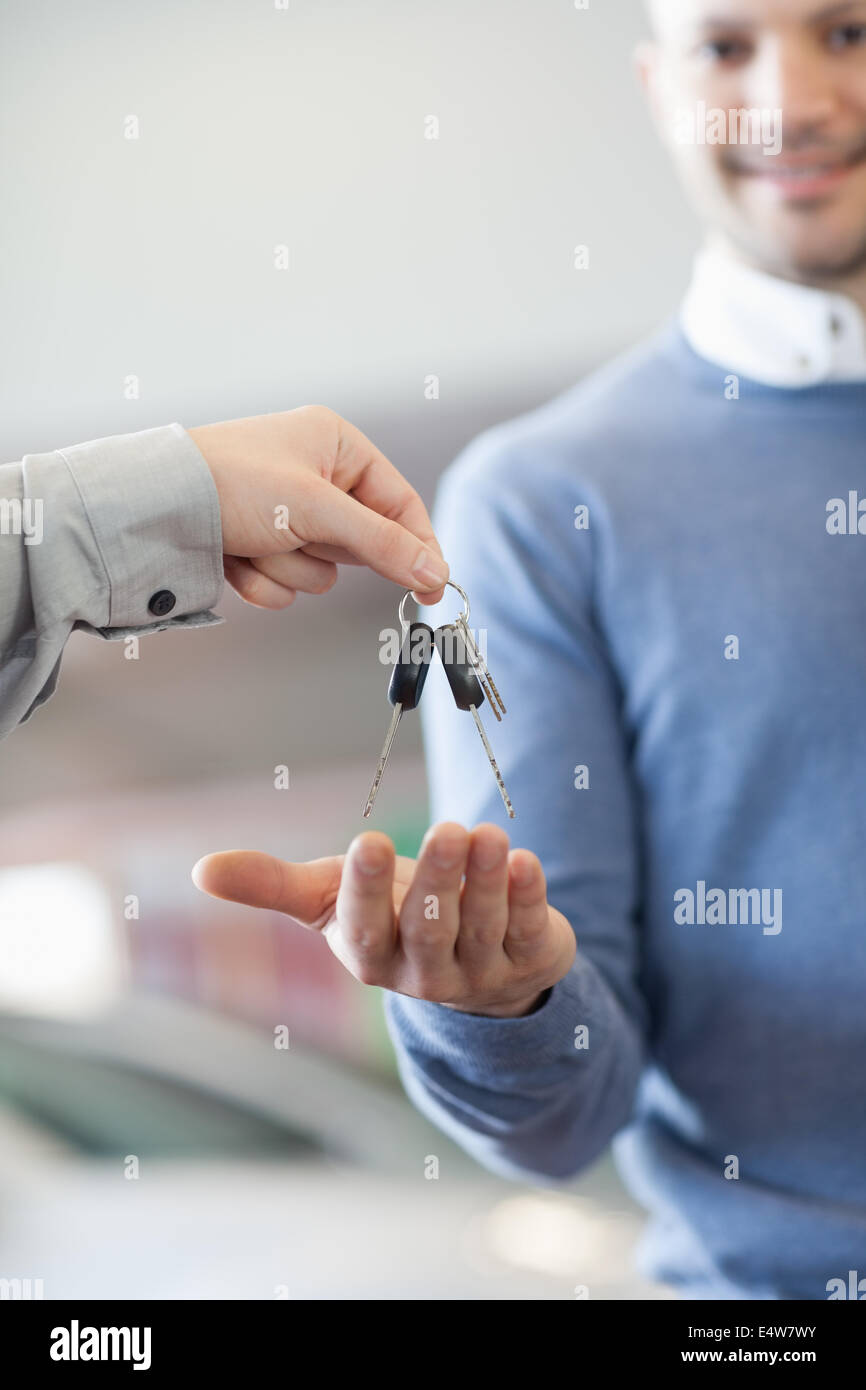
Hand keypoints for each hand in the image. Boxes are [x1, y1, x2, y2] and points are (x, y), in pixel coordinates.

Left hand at [187, 406, 448, 608]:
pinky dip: (262, 580)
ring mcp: (283, 513)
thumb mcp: (317, 509)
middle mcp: (313, 474)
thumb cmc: (230, 483)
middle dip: (324, 552)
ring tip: (254, 541)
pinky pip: (285, 583)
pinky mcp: (257, 544)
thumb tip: (434, 571)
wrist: (149, 507)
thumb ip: (381, 543)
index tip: (435, 587)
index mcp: (336, 444)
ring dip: (288, 568)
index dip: (418, 547)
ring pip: (319, 571)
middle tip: (297, 536)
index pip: (400, 503)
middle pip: (359, 544)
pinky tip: (234, 558)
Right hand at [192, 823, 575, 1017]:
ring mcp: (479, 973)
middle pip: (430, 932)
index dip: (366, 890)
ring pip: (482, 929)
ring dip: (486, 882)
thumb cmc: (391, 915)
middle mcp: (423, 973)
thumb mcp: (332, 898)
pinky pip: (528, 931)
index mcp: (369, 955)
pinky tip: (525, 860)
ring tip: (488, 834)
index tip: (371, 841)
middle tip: (448, 830)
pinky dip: (528, 897)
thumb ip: (272, 883)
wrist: (475, 960)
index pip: (363, 929)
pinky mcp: (529, 962)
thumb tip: (199, 869)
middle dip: (439, 882)